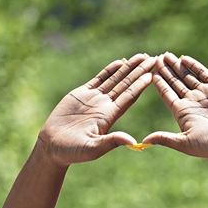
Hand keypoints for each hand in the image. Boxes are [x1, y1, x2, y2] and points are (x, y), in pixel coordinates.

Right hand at [37, 53, 154, 164]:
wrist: (53, 147)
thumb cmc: (72, 152)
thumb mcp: (93, 148)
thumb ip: (111, 142)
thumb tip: (132, 141)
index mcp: (109, 117)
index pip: (128, 97)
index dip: (140, 85)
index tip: (152, 74)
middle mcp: (105, 106)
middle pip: (126, 85)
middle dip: (139, 71)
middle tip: (154, 58)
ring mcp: (94, 99)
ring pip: (115, 79)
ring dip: (128, 67)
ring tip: (142, 56)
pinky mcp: (82, 95)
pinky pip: (99, 79)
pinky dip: (110, 70)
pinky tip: (120, 62)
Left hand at [142, 53, 207, 161]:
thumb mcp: (185, 143)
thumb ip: (165, 138)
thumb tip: (144, 141)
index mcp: (182, 113)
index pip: (166, 94)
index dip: (158, 83)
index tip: (148, 72)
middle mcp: (191, 101)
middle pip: (174, 82)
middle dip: (165, 71)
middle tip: (154, 58)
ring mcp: (204, 93)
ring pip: (187, 75)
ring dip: (176, 66)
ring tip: (165, 55)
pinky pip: (202, 73)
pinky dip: (193, 65)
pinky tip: (183, 58)